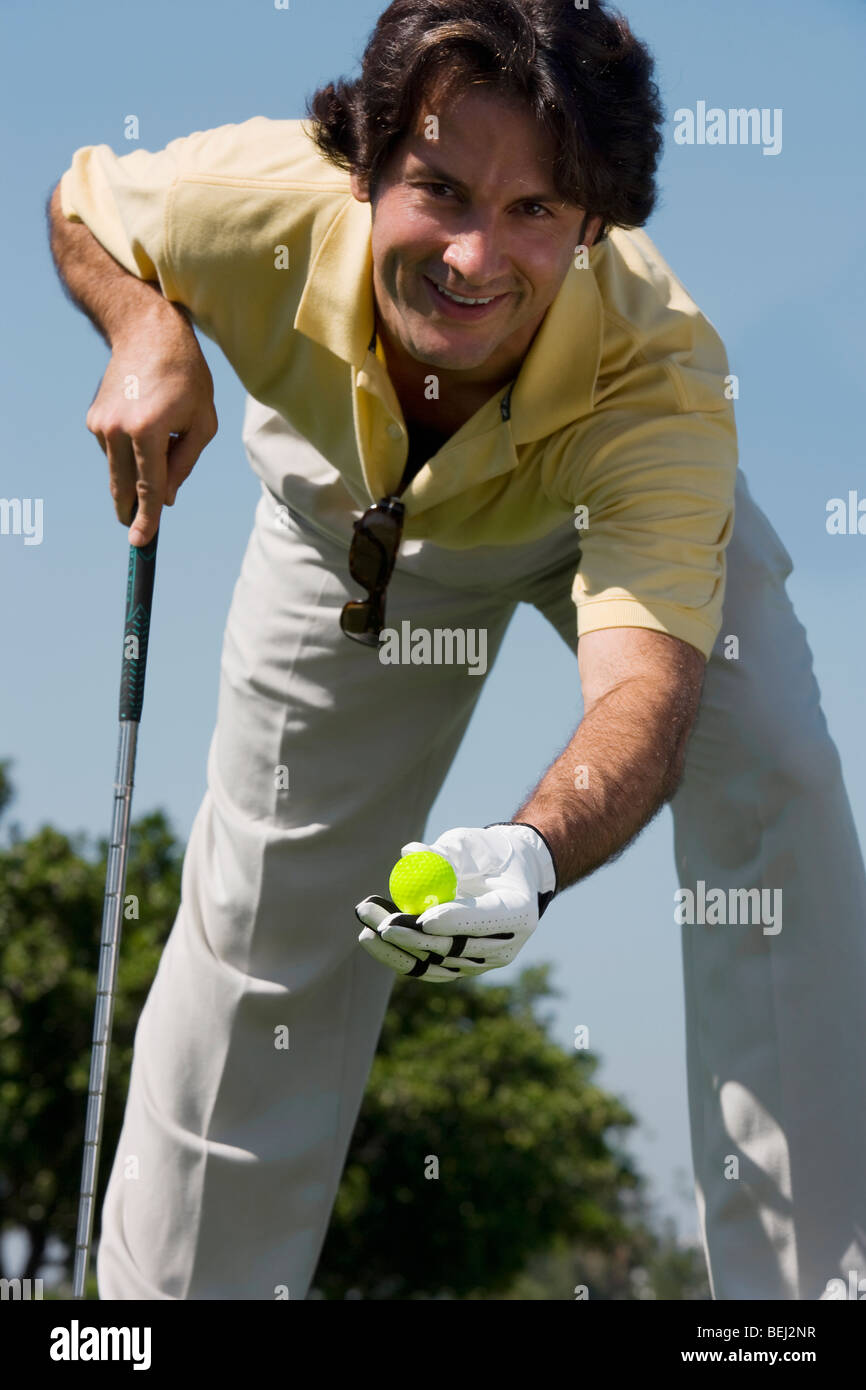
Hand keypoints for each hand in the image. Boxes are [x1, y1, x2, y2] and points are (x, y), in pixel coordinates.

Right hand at [85, 305, 217, 545]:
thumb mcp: (202, 421)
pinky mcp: (93, 419)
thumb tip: (167, 498)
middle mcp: (118, 428)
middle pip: (125, 486)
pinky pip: (114, 453)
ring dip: (137, 474)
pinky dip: (129, 453)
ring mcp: (100, 424)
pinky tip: (145, 428)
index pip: (149, 486)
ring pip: (119, 470)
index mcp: (149, 430)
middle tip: (137, 534)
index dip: (148, 518)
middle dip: (132, 511)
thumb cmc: (186, 376)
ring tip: (163, 441)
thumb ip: (185, 463)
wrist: (147, 332)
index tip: (140, 542)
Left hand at [355, 823, 557, 982]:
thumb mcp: (472, 844)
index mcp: (519, 913)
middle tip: (383, 921)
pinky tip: (371, 938)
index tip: (422, 917)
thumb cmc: (488, 854)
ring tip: (366, 918)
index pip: (485, 921)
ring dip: (396, 945)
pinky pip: (426, 968)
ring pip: (435, 962)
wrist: (504, 878)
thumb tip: (410, 854)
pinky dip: (397, 955)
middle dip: (414, 936)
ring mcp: (481, 962)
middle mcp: (504, 947)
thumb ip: (445, 852)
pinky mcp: (459, 968)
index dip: (455, 921)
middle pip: (456, 949)